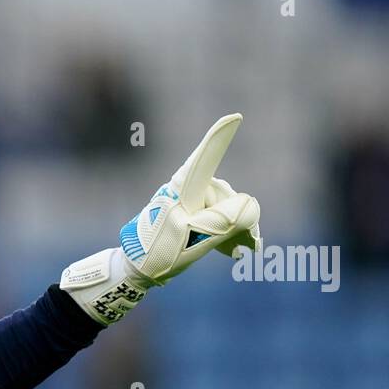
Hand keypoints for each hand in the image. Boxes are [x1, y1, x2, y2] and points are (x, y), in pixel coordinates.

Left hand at [60, 113, 261, 324]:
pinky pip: (218, 217)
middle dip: (237, 217)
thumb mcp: (195, 238)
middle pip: (225, 194)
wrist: (138, 271)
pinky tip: (239, 249)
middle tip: (241, 245)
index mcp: (183, 190)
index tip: (234, 117)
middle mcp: (187, 189)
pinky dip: (229, 231)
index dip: (218, 139)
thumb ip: (225, 220)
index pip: (204, 160)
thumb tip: (251, 206)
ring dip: (234, 228)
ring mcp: (190, 201)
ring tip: (239, 251)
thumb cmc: (160, 253)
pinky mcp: (191, 213)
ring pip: (225, 207)